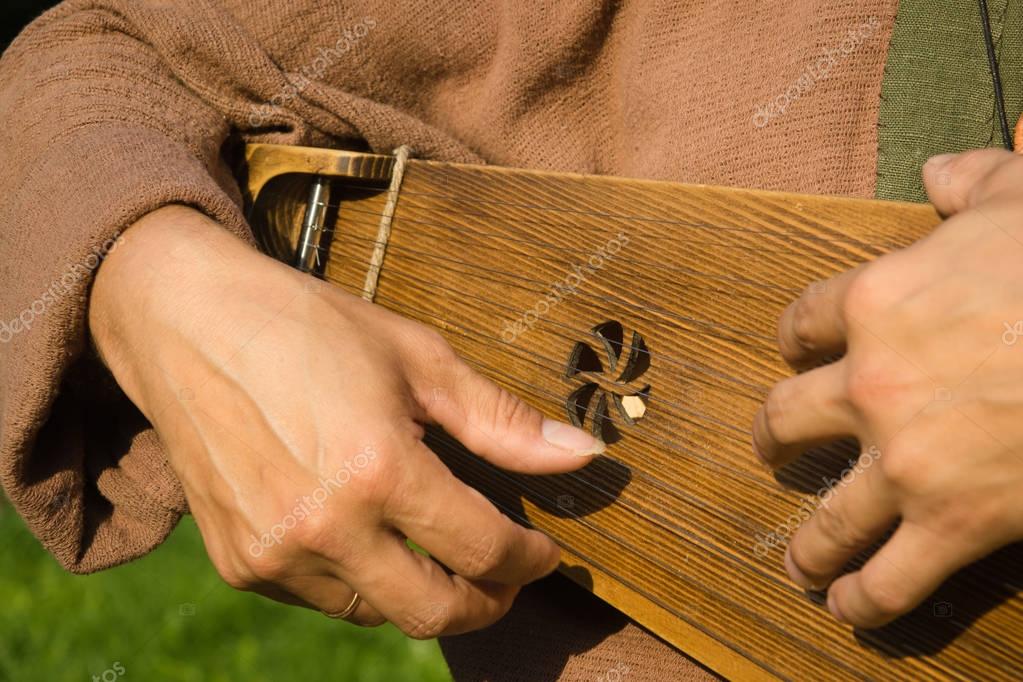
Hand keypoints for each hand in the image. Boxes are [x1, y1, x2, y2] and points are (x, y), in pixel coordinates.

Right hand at [89, 206, 602, 635]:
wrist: (187, 324)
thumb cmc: (309, 327)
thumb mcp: (417, 358)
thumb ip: (502, 420)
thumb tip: (583, 455)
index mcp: (378, 469)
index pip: (482, 549)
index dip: (529, 559)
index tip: (545, 552)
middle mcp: (325, 526)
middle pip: (435, 611)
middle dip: (487, 602)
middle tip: (506, 576)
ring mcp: (275, 553)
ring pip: (379, 612)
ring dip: (422, 591)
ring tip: (435, 546)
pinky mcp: (241, 564)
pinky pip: (324, 598)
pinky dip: (362, 580)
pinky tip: (369, 535)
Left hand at [754, 149, 1022, 627]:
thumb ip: (971, 182)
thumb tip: (939, 168)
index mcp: (877, 300)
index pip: (802, 323)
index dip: (793, 341)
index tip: (794, 354)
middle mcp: (871, 381)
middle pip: (785, 417)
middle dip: (772, 440)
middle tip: (771, 451)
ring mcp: (907, 457)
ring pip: (828, 514)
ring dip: (809, 544)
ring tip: (799, 563)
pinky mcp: (955, 518)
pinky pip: (891, 575)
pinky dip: (865, 599)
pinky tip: (849, 609)